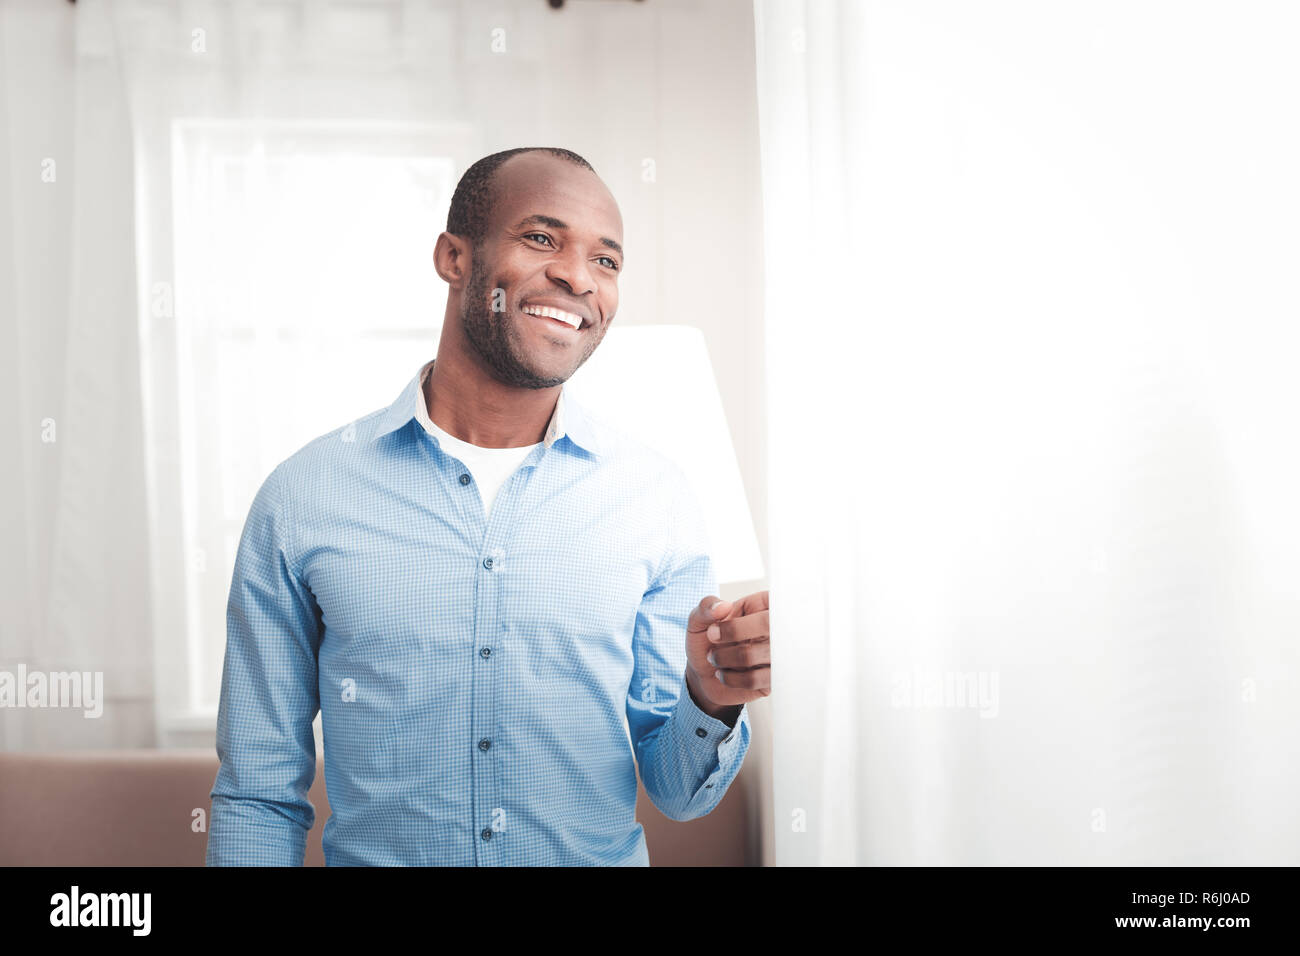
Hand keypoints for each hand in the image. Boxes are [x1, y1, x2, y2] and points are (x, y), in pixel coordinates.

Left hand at [684, 590, 770, 719]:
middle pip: (768, 624)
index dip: (744, 610)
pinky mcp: (771, 679)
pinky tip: (723, 674)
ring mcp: (776, 656)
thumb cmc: (705, 642)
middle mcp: (774, 631)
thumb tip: (723, 606)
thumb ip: (707, 606)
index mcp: (761, 608)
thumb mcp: (699, 619)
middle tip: (712, 637)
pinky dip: (730, 678)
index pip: (770, 601)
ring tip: (714, 657)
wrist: (702, 676)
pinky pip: (754, 679)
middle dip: (733, 632)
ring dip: (724, 657)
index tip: (719, 621)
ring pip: (755, 654)